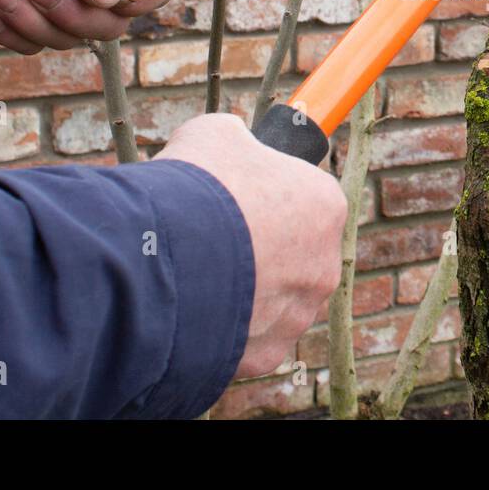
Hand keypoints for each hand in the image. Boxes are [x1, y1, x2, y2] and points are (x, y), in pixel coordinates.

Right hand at [154, 114, 344, 377]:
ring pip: (269, 299)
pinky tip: (191, 308)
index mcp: (325, 205)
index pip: (306, 198)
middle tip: (210, 238)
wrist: (163, 257)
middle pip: (291, 254)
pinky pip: (244, 338)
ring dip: (240, 289)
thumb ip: (237, 141)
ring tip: (193, 274)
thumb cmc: (198, 186)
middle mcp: (324, 265)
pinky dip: (221, 329)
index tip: (236, 195)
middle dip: (256, 247)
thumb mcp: (216, 134)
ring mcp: (297, 315)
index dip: (266, 194)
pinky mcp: (265, 354)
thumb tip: (234, 143)